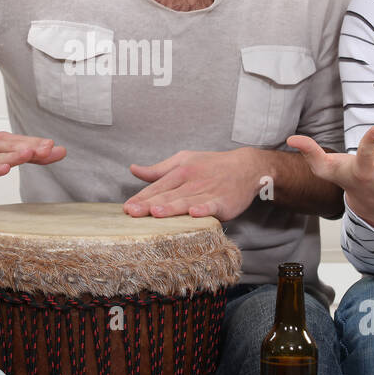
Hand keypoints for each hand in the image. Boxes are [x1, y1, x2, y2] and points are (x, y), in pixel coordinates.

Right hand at [0, 132, 65, 188]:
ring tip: (28, 153)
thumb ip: (30, 155)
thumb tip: (56, 151)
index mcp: (4, 142)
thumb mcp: (4, 155)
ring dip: (14, 155)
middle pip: (16, 147)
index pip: (26, 144)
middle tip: (49, 148)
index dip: (42, 147)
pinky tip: (2, 169)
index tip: (60, 150)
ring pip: (0, 156)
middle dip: (33, 148)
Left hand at [124, 149, 264, 221]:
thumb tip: (133, 169)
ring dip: (171, 207)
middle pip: (168, 195)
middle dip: (149, 204)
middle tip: (132, 212)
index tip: (126, 208)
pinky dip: (204, 209)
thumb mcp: (183, 160)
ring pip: (186, 201)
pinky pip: (212, 206)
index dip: (141, 198)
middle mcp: (192, 181)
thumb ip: (158, 169)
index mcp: (180, 171)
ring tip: (156, 212)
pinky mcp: (223, 202)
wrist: (246, 167)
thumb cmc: (212, 165)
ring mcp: (207, 192)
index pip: (157, 187)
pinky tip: (194, 213)